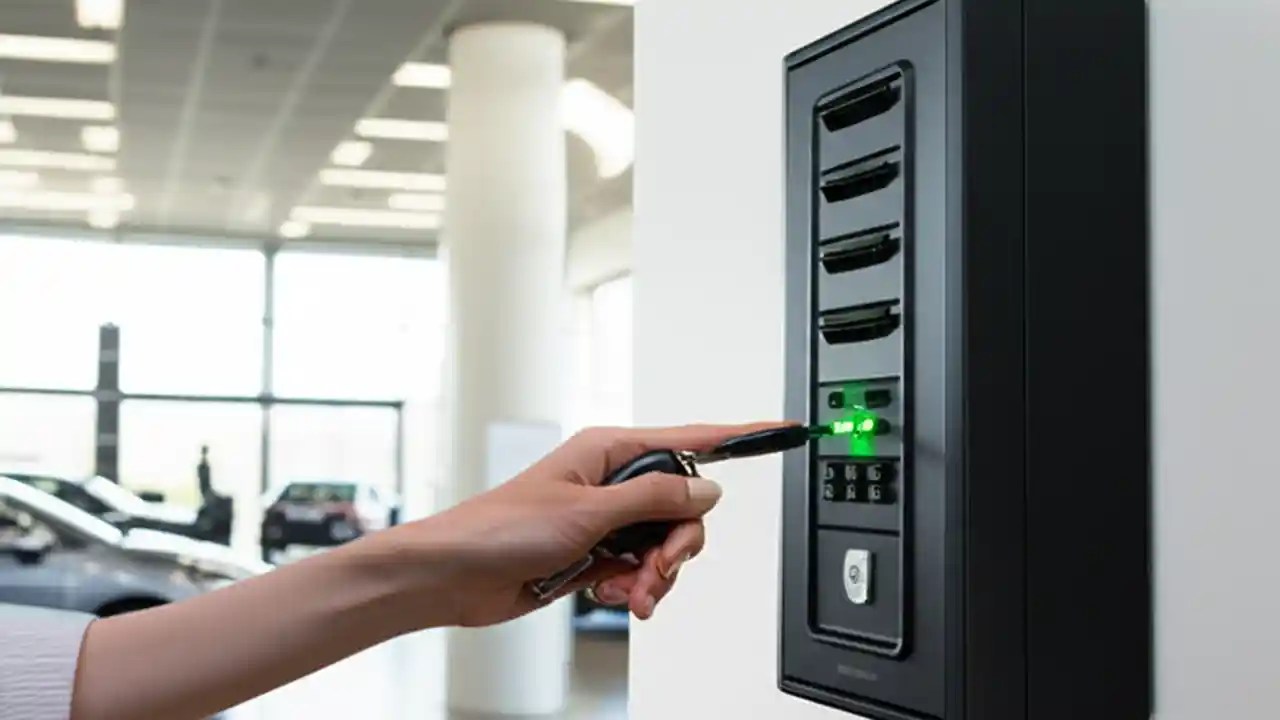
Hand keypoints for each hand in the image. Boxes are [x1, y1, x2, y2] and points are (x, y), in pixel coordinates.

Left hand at [374, 422, 782, 628]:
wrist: (456, 576)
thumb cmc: (500, 528)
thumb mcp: (588, 512)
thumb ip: (654, 498)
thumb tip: (705, 488)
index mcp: (610, 451)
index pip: (690, 440)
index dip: (737, 436)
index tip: (779, 429)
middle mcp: (611, 481)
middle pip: (683, 507)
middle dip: (678, 545)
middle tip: (656, 568)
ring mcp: (605, 519)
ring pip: (664, 544)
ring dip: (655, 575)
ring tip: (628, 592)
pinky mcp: (596, 552)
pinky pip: (640, 569)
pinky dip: (635, 587)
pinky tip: (611, 594)